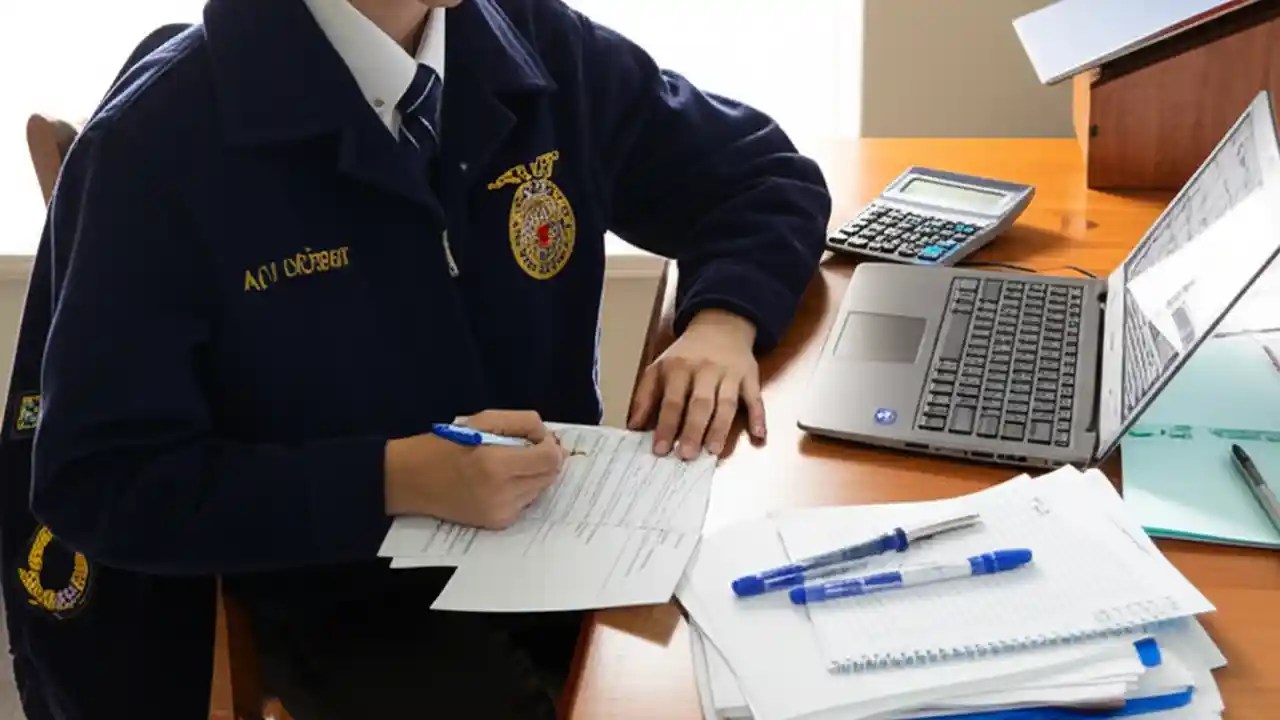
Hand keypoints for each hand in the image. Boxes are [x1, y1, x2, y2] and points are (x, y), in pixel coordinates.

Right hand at [383, 410, 565, 528]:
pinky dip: (520, 489)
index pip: (550, 458)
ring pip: (540, 489)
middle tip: (524, 448)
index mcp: (496, 464)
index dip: (549, 444)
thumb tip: (550, 437)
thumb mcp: (483, 420)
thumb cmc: (445, 446)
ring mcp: (501, 512)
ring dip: (533, 474)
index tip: (536, 438)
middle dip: (544, 459)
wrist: (411, 480)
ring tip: (507, 464)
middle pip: (550, 476)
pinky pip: (526, 502)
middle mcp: (502, 493)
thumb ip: (523, 423)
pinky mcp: (497, 523)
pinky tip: (499, 481)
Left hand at [628, 309, 765, 458]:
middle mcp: (705, 370)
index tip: (660, 449)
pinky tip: (759, 435)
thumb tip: (633, 426)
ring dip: (720, 427)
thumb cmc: (686, 354)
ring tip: (713, 450)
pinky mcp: (750, 376)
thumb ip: (645, 395)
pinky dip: (759, 416)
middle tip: (686, 454)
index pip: (672, 400)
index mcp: (679, 367)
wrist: (721, 324)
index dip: (666, 425)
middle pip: (700, 403)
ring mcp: (729, 373)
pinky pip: (755, 397)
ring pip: (726, 403)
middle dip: (693, 430)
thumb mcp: (659, 367)